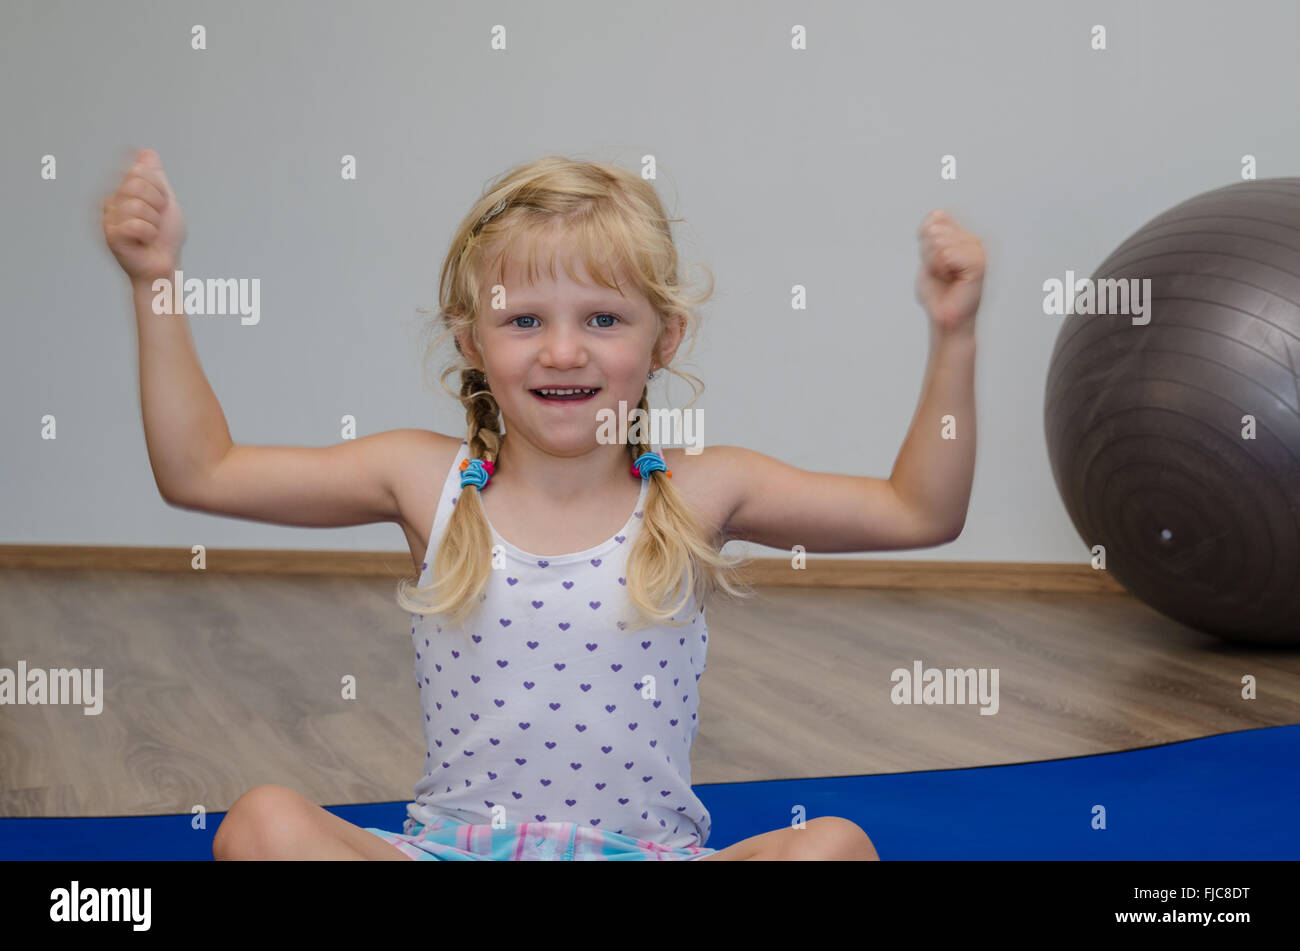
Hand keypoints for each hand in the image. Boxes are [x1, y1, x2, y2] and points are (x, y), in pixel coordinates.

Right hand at [102, 148, 186, 282]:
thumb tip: (146, 152)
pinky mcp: (110, 235)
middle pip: (137, 184)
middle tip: (156, 221)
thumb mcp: (166, 201)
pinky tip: (143, 242)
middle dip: (157, 205)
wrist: (165, 265)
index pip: (140, 171)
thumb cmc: (165, 238)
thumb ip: (155, 177)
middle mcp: (112, 201)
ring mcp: (109, 218)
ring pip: (137, 205)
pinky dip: (148, 234)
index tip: (161, 205)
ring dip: (154, 222)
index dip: (160, 189)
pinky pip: (135, 224)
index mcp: (124, 191)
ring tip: (150, 233)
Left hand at [914, 209, 983, 335]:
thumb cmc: (937, 293)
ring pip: (938, 242)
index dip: (925, 241)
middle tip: (940, 273)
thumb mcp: (926, 258)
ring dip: (934, 264)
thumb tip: (938, 213)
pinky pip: (947, 254)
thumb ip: (929, 233)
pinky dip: (941, 269)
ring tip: (946, 277)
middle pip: (934, 230)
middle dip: (928, 255)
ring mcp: (977, 249)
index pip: (935, 217)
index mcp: (961, 236)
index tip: (934, 262)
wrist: (945, 318)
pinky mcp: (978, 262)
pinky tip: (952, 279)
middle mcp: (972, 239)